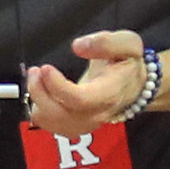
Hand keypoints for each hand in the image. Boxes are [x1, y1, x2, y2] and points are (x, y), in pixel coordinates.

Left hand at [25, 31, 147, 137]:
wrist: (133, 86)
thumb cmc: (127, 63)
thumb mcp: (129, 44)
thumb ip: (106, 42)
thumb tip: (78, 46)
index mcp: (109, 94)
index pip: (80, 100)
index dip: (57, 86)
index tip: (46, 67)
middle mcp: (95, 114)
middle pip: (58, 114)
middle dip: (39, 92)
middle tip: (36, 70)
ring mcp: (83, 124)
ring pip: (49, 121)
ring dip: (36, 99)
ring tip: (37, 77)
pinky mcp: (72, 126)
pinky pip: (47, 124)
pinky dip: (38, 107)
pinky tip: (42, 89)